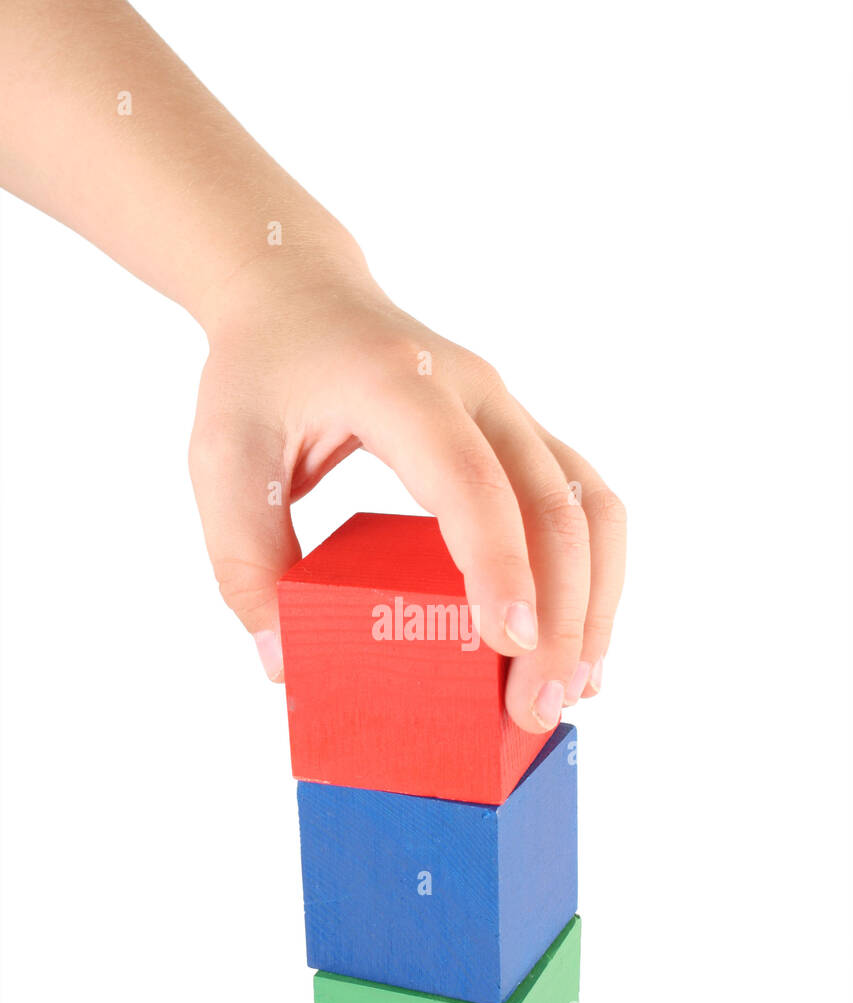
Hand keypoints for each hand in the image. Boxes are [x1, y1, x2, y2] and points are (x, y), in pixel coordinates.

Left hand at [189, 242, 625, 734]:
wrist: (300, 295)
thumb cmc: (262, 376)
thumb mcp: (222, 459)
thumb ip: (245, 559)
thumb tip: (285, 663)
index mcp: (398, 384)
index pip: (468, 477)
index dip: (497, 561)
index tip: (509, 644)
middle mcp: (474, 391)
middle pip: (552, 501)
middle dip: (561, 614)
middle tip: (539, 707)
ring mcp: (509, 410)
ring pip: (590, 503)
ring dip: (595, 600)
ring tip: (575, 687)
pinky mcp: (522, 437)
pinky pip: (585, 504)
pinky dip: (595, 576)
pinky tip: (579, 641)